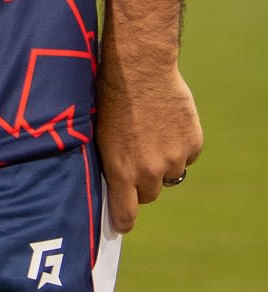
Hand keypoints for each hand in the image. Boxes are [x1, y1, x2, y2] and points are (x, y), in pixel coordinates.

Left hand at [96, 0, 202, 233]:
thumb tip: (109, 182)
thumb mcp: (98, 132)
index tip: (122, 224)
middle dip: (142, 182)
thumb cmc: (108, 94)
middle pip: (149, 194)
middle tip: (136, 160)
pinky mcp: (192, 143)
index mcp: (120, 169)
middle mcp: (149, 170)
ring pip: (170, 174)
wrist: (140, 67)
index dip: (123, 220)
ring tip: (150, 133)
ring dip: (163, 162)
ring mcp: (174, 157)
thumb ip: (108, 161)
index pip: (125, 212)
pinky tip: (166, 122)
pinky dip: (180, 145)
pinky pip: (187, 155)